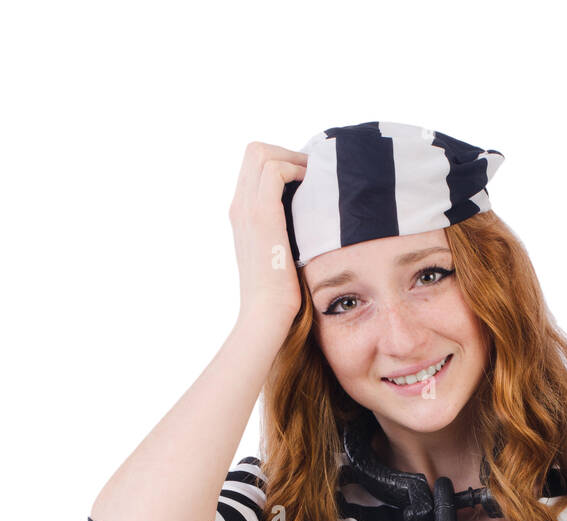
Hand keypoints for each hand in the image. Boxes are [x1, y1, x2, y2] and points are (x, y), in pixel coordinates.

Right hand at [229, 141, 307, 326]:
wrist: (267, 315)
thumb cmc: (281, 294)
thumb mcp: (283, 254)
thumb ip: (289, 230)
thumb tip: (315, 215)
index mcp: (243, 214)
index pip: (255, 165)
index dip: (282, 161)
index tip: (309, 179)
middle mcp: (240, 207)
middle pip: (255, 150)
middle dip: (288, 153)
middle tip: (314, 174)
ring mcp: (247, 209)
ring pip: (262, 152)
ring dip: (294, 159)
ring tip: (317, 178)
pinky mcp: (261, 215)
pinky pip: (275, 169)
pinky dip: (297, 169)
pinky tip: (314, 188)